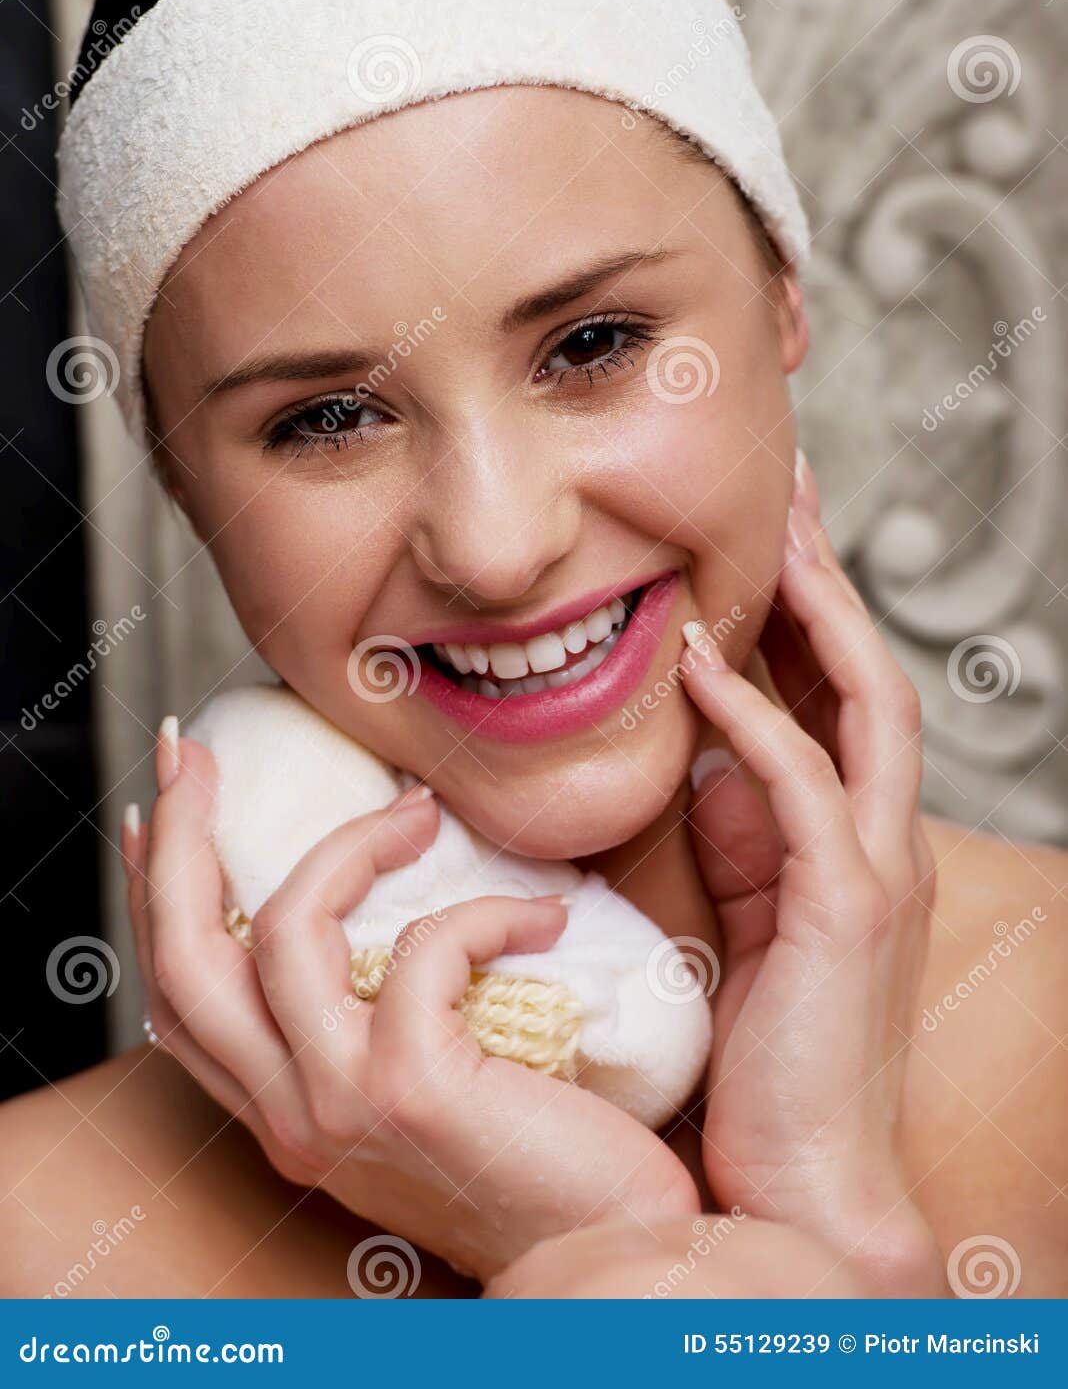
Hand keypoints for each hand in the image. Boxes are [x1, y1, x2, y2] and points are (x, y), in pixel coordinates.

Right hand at [123, 737, 697, 1283]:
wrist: (609, 1251)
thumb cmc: (535, 1161)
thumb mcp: (421, 1090)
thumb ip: (374, 1020)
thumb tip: (378, 906)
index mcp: (284, 1109)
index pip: (179, 992)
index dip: (154, 890)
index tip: (159, 804)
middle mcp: (289, 1113)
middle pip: (185, 955)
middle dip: (180, 835)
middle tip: (199, 749)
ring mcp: (339, 1104)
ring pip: (284, 931)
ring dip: (350, 843)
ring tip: (420, 808)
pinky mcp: (410, 1090)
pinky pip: (426, 949)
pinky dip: (486, 912)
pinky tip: (545, 918)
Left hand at [680, 454, 944, 1295]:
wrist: (803, 1184)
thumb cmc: (770, 1058)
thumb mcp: (752, 919)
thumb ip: (744, 835)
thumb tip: (712, 755)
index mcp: (859, 839)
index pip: (844, 693)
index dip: (815, 603)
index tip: (775, 522)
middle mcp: (886, 838)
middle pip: (869, 670)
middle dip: (830, 573)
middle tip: (790, 479)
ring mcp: (878, 869)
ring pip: (866, 706)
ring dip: (816, 610)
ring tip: (772, 527)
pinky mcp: (848, 908)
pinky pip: (803, 785)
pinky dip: (754, 715)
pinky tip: (701, 661)